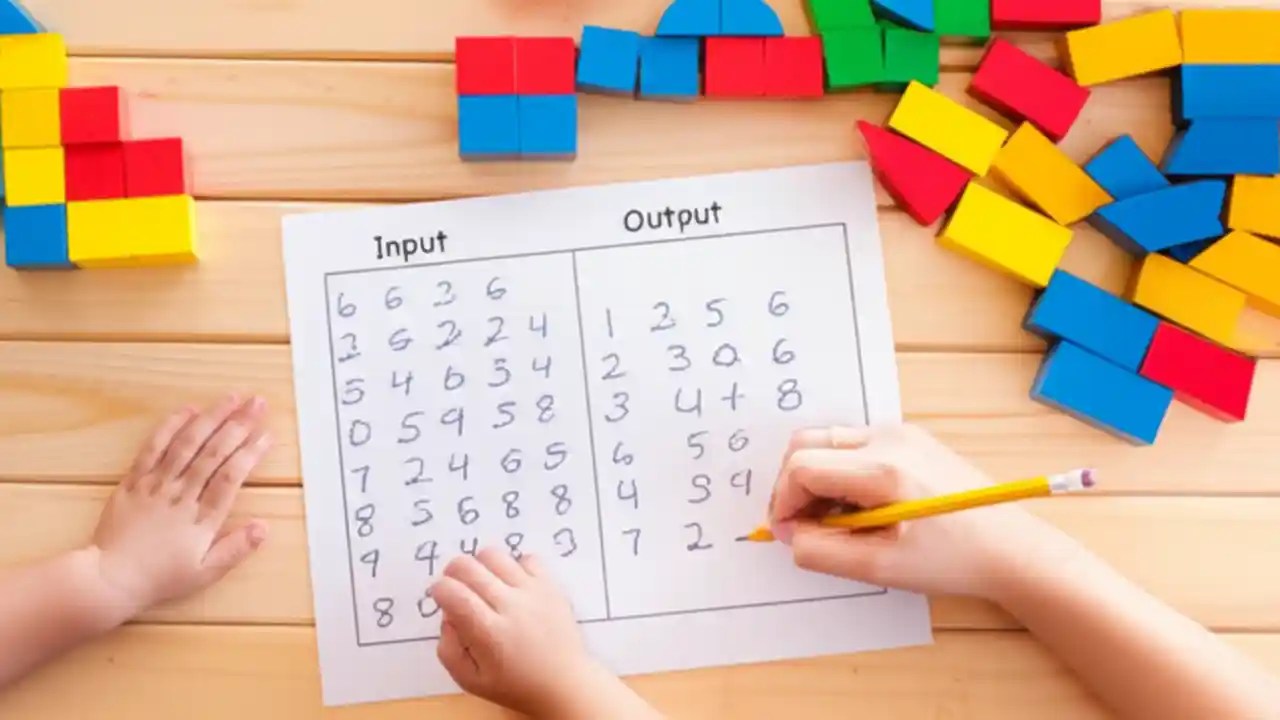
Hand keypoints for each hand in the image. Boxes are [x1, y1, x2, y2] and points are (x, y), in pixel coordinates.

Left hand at [89, 395, 273, 617]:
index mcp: (202, 518)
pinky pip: (152, 449)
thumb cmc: (160, 578)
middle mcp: (181, 496)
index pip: (232, 477)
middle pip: (214, 453)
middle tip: (258, 403)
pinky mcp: (134, 481)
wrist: (109, 579)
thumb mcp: (205, 573)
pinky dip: (170, 427)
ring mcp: (156, 485)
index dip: (251, 453)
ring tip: (231, 398)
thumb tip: (265, 527)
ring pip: (187, 444)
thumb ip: (236, 549)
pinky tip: (188, 410)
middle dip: (239, 425)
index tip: (268, 435)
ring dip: (211, 418)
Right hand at [431, 550, 642, 718]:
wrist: (564, 683)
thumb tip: (448, 616)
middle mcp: (511, 606)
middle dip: (453, 572)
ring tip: (484, 585)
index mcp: (489, 633)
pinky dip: (513, 566)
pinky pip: (526, 558)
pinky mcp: (551, 584)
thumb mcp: (470, 680)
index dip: (439, 589)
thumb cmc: (514, 685)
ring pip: (494, 555)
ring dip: (480, 565)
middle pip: (468, 567)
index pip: (453, 593)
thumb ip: (448, 649)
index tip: (442, 597)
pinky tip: (513, 585)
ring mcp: (533, 591)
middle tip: (457, 588)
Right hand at [769, 424, 1073, 600]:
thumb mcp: (882, 567)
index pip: (802, 467)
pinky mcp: (909, 438)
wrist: (1013, 549)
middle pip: (807, 443)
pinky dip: (839, 473)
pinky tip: (858, 509)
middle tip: (803, 526)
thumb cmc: (955, 560)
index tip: (788, 534)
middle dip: (793, 485)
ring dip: (816, 479)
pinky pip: (852, 445)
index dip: (784, 502)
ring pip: (828, 442)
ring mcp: (900, 433)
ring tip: (835, 522)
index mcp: (884, 468)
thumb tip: (789, 535)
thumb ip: (823, 552)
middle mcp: (889, 438)